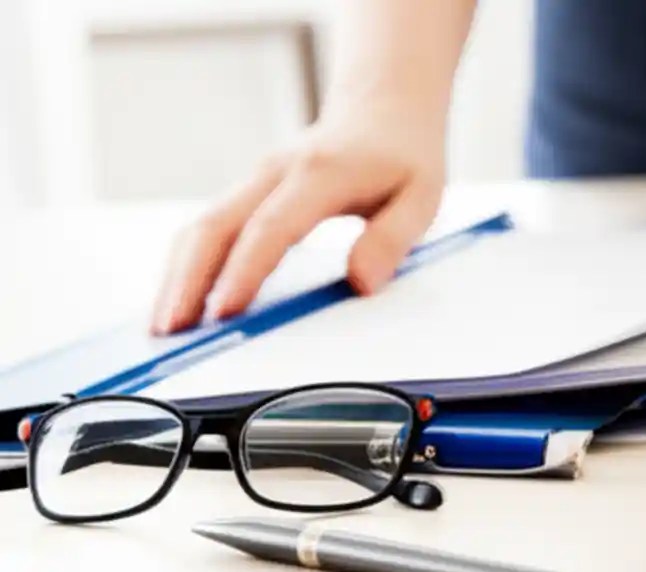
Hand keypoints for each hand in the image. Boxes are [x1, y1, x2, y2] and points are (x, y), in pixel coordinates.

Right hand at [150, 97, 444, 333]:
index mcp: (319, 174)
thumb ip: (393, 239)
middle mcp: (276, 173)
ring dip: (178, 277)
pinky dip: (189, 265)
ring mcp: (256, 181)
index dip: (244, 272)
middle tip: (170, 331)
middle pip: (215, 227)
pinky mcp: (249, 193)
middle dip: (187, 281)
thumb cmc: (402, 155)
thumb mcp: (423, 196)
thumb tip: (361, 282)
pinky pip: (210, 229)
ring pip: (202, 228)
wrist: (382, 107)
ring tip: (163, 327)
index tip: (223, 313)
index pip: (271, 228)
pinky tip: (180, 300)